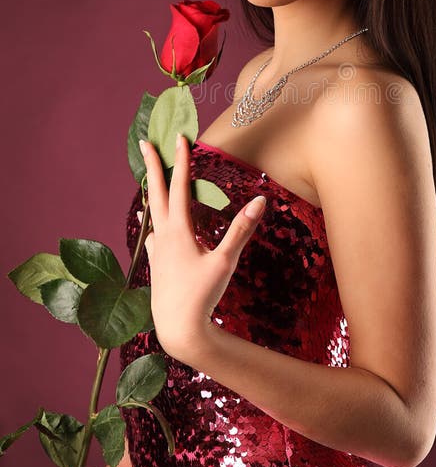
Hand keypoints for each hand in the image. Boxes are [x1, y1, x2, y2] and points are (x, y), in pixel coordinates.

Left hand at [139, 133, 266, 362]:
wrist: (177, 329)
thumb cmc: (202, 295)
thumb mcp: (226, 261)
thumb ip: (241, 229)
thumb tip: (260, 200)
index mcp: (179, 231)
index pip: (179, 187)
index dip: (181, 161)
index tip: (181, 138)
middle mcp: (163, 236)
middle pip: (155, 193)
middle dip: (152, 166)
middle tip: (144, 143)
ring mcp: (157, 251)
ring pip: (152, 212)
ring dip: (152, 190)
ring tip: (148, 176)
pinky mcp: (157, 264)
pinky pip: (152, 233)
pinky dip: (151, 220)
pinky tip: (150, 224)